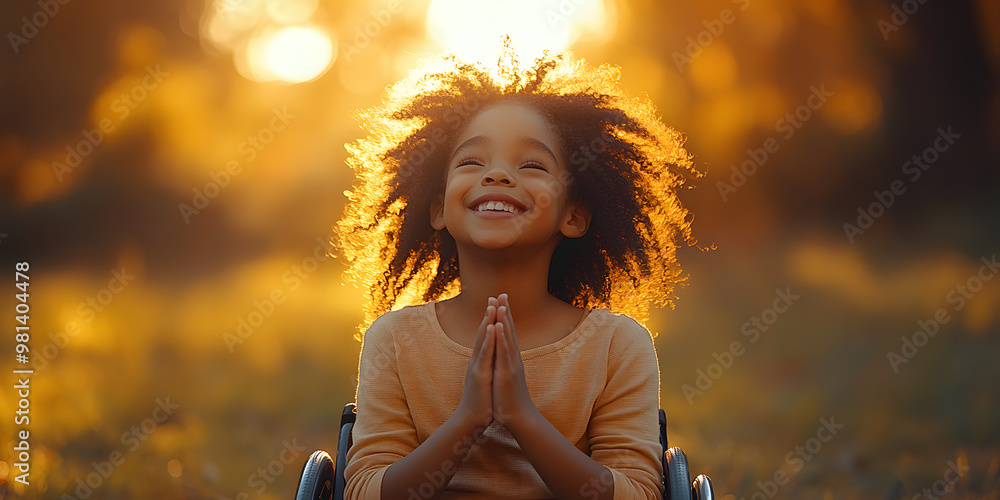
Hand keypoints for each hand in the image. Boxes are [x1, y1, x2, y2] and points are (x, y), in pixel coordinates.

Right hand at [456, 300, 497, 430]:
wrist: (472, 420)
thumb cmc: (481, 400)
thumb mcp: (486, 378)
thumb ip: (487, 365)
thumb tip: (492, 357)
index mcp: (481, 360)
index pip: (486, 335)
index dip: (491, 318)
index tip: (497, 302)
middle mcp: (477, 359)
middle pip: (483, 332)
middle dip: (489, 313)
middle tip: (494, 295)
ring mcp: (477, 366)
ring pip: (482, 339)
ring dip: (487, 321)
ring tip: (493, 304)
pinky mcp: (479, 375)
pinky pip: (485, 354)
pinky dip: (488, 340)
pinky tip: (491, 327)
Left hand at [491, 293, 535, 432]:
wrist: (520, 419)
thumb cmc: (511, 400)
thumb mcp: (506, 378)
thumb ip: (505, 366)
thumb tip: (503, 358)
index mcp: (511, 359)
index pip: (508, 334)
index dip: (505, 317)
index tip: (500, 301)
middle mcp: (513, 359)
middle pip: (509, 331)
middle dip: (505, 311)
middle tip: (502, 293)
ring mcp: (511, 365)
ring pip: (508, 339)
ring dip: (504, 320)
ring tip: (501, 303)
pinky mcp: (507, 374)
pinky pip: (504, 353)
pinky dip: (501, 339)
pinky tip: (498, 326)